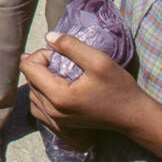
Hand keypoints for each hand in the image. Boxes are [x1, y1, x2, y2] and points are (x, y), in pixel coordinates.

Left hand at [21, 33, 146, 137]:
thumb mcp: (99, 61)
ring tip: (64, 75)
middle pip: (28, 78)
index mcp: (58, 96)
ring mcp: (53, 120)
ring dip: (42, 79)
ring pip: (32, 91)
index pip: (28, 67)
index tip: (61, 55)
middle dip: (42, 66)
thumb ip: (71, 46)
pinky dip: (43, 93)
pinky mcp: (57, 125)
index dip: (42, 54)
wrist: (133, 116)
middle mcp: (51, 111)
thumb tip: (48, 37)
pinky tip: (59, 88)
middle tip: (65, 63)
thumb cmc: (119, 88)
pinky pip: (37, 105)